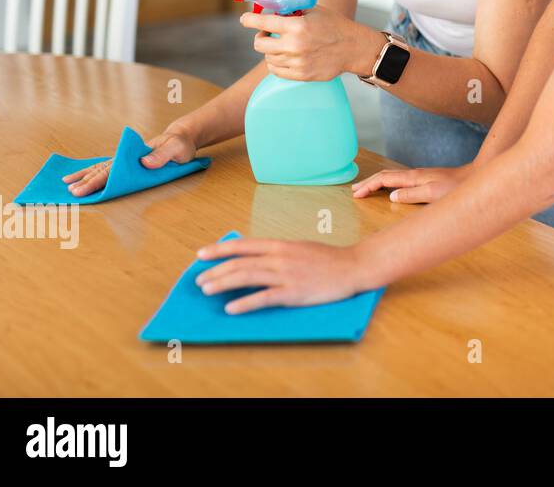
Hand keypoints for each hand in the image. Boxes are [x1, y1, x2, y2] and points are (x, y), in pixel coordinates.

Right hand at [62, 124, 197, 195]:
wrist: (182, 138)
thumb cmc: (179, 144)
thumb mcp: (176, 148)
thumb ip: (162, 155)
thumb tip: (144, 163)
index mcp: (134, 156)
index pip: (112, 171)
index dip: (96, 181)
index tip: (81, 189)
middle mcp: (127, 158)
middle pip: (103, 171)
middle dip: (86, 182)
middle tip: (70, 192)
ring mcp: (127, 161)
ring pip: (102, 169)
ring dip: (86, 176)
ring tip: (67, 183)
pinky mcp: (131, 164)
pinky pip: (110, 170)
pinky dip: (96, 174)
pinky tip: (85, 177)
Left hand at [193, 238, 374, 313]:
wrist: (354, 266)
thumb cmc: (329, 259)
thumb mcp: (300, 248)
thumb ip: (278, 252)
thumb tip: (256, 256)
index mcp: (281, 245)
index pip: (243, 245)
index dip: (220, 249)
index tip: (200, 254)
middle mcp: (280, 257)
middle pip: (240, 262)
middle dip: (216, 271)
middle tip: (199, 280)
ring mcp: (287, 274)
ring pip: (247, 277)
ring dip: (223, 284)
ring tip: (206, 290)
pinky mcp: (295, 292)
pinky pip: (265, 298)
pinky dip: (245, 303)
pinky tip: (231, 308)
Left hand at [239, 4, 377, 80]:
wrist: (353, 48)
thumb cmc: (334, 25)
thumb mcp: (313, 10)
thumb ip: (291, 9)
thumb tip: (270, 7)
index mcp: (297, 26)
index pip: (263, 22)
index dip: (249, 19)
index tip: (244, 19)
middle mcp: (295, 45)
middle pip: (259, 44)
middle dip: (260, 36)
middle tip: (267, 33)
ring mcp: (297, 62)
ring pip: (268, 57)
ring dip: (271, 50)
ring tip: (282, 44)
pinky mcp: (301, 75)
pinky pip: (276, 71)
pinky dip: (276, 63)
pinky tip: (285, 56)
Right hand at [351, 164, 473, 203]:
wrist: (475, 177)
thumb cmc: (456, 188)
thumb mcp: (433, 194)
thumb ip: (411, 195)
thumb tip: (391, 196)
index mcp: (413, 177)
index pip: (384, 179)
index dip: (368, 186)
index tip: (356, 194)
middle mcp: (415, 175)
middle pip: (385, 176)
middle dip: (368, 182)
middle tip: (354, 190)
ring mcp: (421, 176)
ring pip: (392, 177)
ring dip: (377, 183)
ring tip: (366, 189)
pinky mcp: (427, 180)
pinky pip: (400, 180)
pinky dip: (389, 184)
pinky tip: (390, 189)